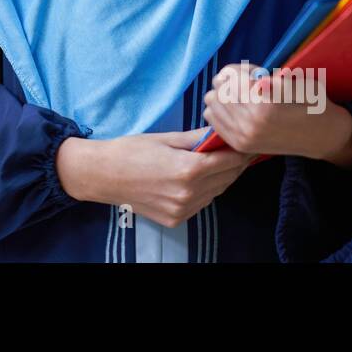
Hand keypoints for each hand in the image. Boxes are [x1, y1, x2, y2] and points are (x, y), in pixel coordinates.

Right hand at [56, 127, 254, 227]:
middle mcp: (189, 194)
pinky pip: (201, 203)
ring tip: (222, 162)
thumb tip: (220, 132)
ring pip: (216, 192)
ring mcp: (182, 210)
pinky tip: (201, 177)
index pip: (229, 161)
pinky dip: (206, 190)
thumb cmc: (131, 150)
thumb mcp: (166, 138)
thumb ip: (197, 138)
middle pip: (227, 178)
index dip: (241, 151)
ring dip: (223, 177)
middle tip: (240, 149)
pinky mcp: (176, 219)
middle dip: (235, 163)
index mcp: (188, 170)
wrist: (103, 175)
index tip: (247, 142)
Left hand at [202, 62, 351, 166]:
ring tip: (244, 95)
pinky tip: (238, 108)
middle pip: (218, 88)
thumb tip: (257, 80)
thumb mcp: (302, 84)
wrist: (321, 136)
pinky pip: (212, 119)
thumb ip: (276, 80)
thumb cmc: (313, 104)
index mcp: (265, 106)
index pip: (230, 76)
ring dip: (224, 94)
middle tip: (249, 82)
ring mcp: (242, 138)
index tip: (256, 72)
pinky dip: (220, 110)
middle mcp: (250, 125)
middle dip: (231, 80)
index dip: (241, 69)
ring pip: (212, 103)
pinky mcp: (239, 145)